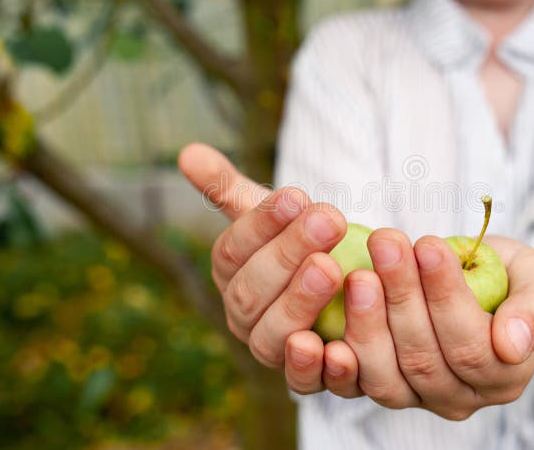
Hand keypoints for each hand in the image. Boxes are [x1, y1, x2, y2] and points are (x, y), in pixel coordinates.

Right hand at [178, 143, 347, 368]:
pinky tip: (339, 346)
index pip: (234, 249)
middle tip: (327, 220)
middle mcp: (243, 317)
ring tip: (332, 267)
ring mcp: (273, 351)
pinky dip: (317, 368)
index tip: (297, 195)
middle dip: (289, 253)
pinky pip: (305, 382)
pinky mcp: (308, 379)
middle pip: (253, 290)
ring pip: (273, 335)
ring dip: (300, 302)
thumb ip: (230, 188)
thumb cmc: (302, 243)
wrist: (346, 288)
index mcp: (230, 274)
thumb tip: (187, 151)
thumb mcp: (274, 214)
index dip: (263, 224)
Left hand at [294, 230, 533, 419]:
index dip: (447, 297)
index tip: (428, 245)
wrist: (484, 285)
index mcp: (503, 376)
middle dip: (402, 297)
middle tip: (385, 242)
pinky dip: (334, 363)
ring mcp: (415, 399)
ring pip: (385, 378)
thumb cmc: (512, 279)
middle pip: (425, 360)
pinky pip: (353, 387)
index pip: (472, 347)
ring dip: (367, 324)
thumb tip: (513, 344)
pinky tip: (316, 331)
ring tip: (358, 272)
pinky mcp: (379, 387)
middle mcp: (459, 398)